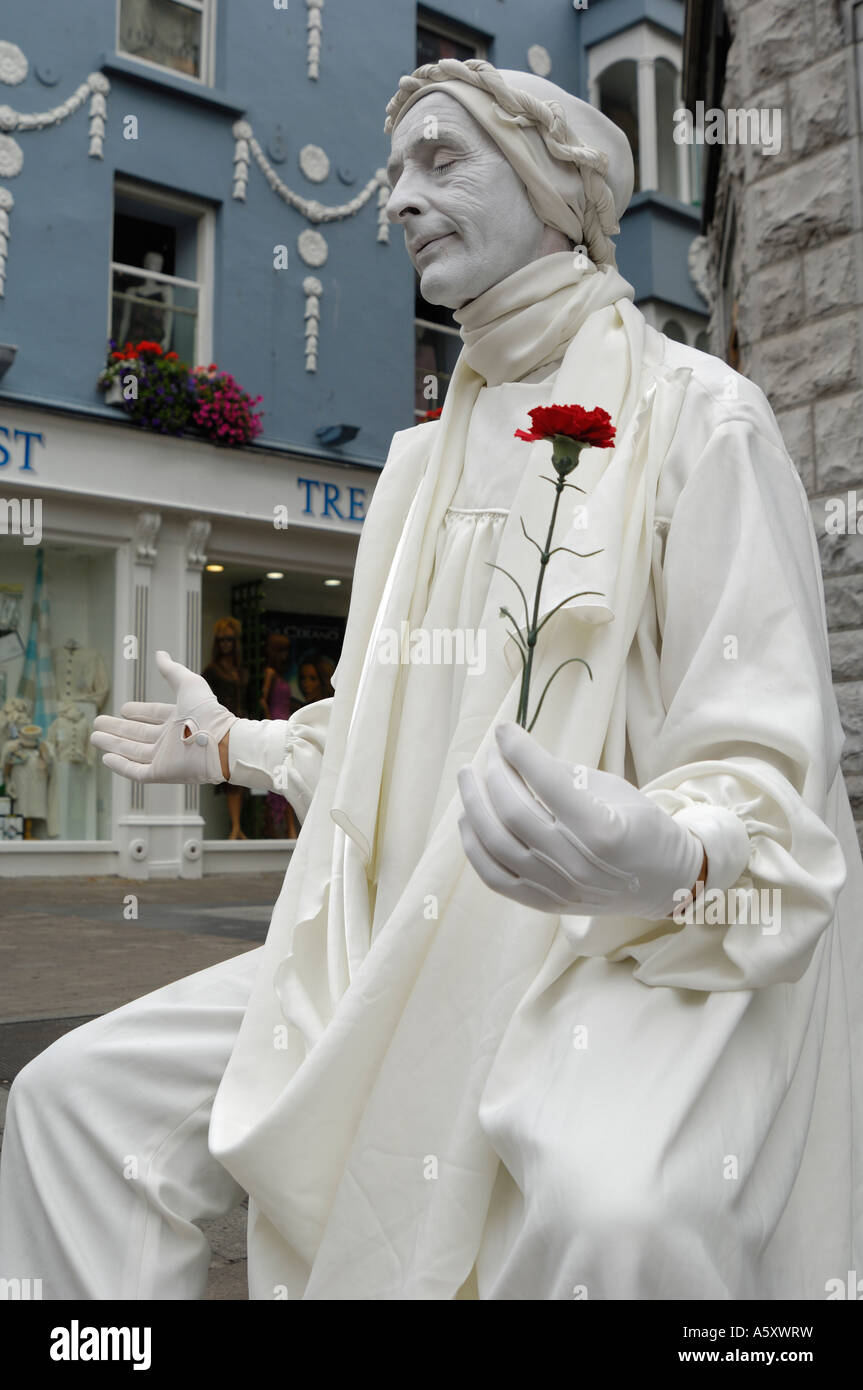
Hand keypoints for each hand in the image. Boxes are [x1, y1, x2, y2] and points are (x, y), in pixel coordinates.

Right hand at [90, 651, 236, 785]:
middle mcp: (170, 739)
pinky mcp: (162, 773)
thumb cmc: (208, 712)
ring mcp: (166, 757)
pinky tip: (106, 758)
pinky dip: (121, 766)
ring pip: (133, 751)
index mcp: (178, 719)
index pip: (154, 715)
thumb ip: (172, 670)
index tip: (123, 709)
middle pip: (138, 735)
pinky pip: (137, 771)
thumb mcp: (188, 684)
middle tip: (98, 722)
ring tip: (94, 737)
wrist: (219, 742)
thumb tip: (160, 654)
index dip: (139, 712)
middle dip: (118, 729)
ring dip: (113, 744)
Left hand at [457, 722, 704, 919]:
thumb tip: (516, 755)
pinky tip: (467, 818)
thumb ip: (565, 775)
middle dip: (494, 775)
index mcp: (603, 831)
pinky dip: (473, 846)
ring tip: (468, 779)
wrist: (664, 882)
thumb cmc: (642, 827)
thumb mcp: (616, 790)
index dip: (519, 750)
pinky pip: (494, 877)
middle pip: (514, 812)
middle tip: (490, 754)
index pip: (547, 782)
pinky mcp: (544, 904)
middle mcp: (577, 864)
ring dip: (474, 806)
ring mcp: (558, 889)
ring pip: (496, 844)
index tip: (503, 730)